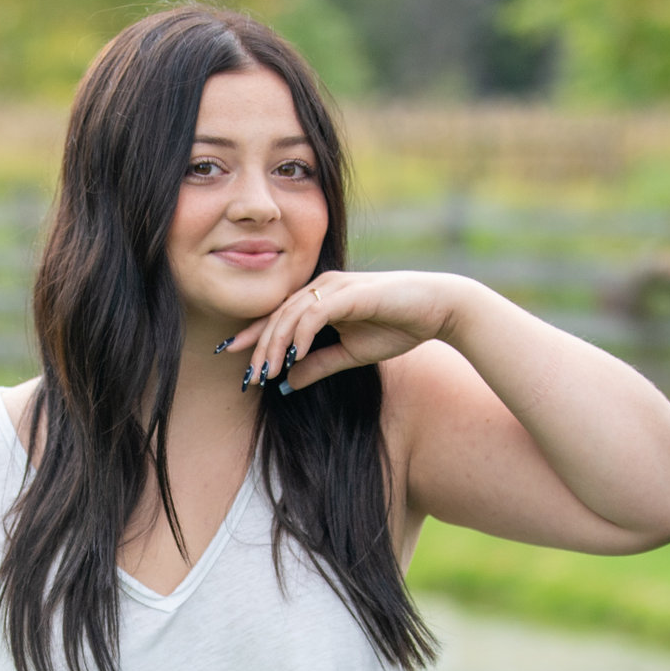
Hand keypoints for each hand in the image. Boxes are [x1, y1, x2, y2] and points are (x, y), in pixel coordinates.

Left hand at [227, 270, 471, 395]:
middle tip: (246, 378)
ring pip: (290, 315)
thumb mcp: (351, 354)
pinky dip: (301, 335)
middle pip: (277, 316)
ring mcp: (335, 287)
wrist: (438, 309)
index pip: (277, 316)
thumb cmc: (399, 326)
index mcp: (320, 298)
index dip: (253, 337)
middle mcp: (322, 287)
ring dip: (275, 345)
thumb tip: (287, 383)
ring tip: (264, 373)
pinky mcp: (350, 293)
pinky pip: (315, 314)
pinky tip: (293, 357)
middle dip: (258, 348)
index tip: (230, 358)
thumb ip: (319, 365)